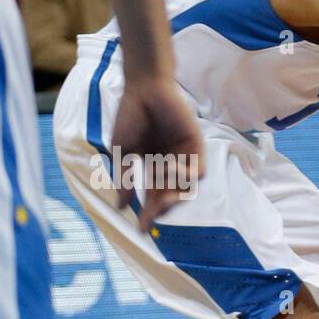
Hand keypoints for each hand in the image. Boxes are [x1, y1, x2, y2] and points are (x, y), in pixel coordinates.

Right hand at [108, 79, 203, 230]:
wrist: (144, 88)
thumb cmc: (130, 116)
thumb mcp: (123, 151)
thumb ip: (125, 178)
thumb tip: (120, 207)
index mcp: (153, 168)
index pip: (153, 197)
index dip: (148, 214)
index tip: (142, 230)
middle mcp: (171, 165)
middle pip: (170, 196)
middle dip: (162, 209)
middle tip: (153, 216)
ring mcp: (185, 157)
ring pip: (186, 187)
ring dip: (174, 195)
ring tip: (162, 198)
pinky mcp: (197, 146)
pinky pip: (198, 170)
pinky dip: (186, 176)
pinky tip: (171, 170)